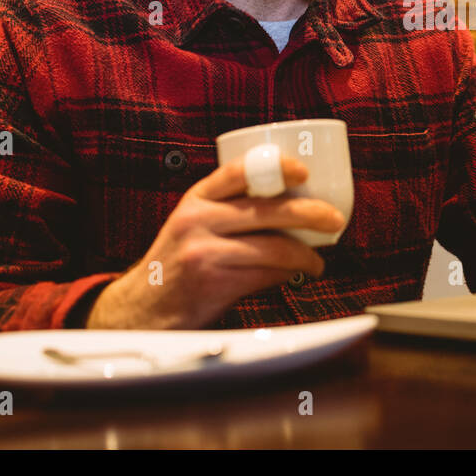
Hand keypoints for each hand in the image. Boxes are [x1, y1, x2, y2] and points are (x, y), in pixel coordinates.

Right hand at [86, 154, 346, 328]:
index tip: (304, 170)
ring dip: (305, 254)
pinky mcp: (213, 282)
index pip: (238, 170)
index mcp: (197, 198)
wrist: (141, 309)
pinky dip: (287, 276)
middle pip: (267, 209)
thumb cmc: (178, 263)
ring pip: (273, 247)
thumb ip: (230, 210)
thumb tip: (295, 205)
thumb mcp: (193, 223)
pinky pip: (265, 275)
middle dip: (310, 212)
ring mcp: (204, 251)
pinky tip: (296, 276)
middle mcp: (197, 220)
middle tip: (334, 219)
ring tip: (317, 260)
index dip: (276, 166)